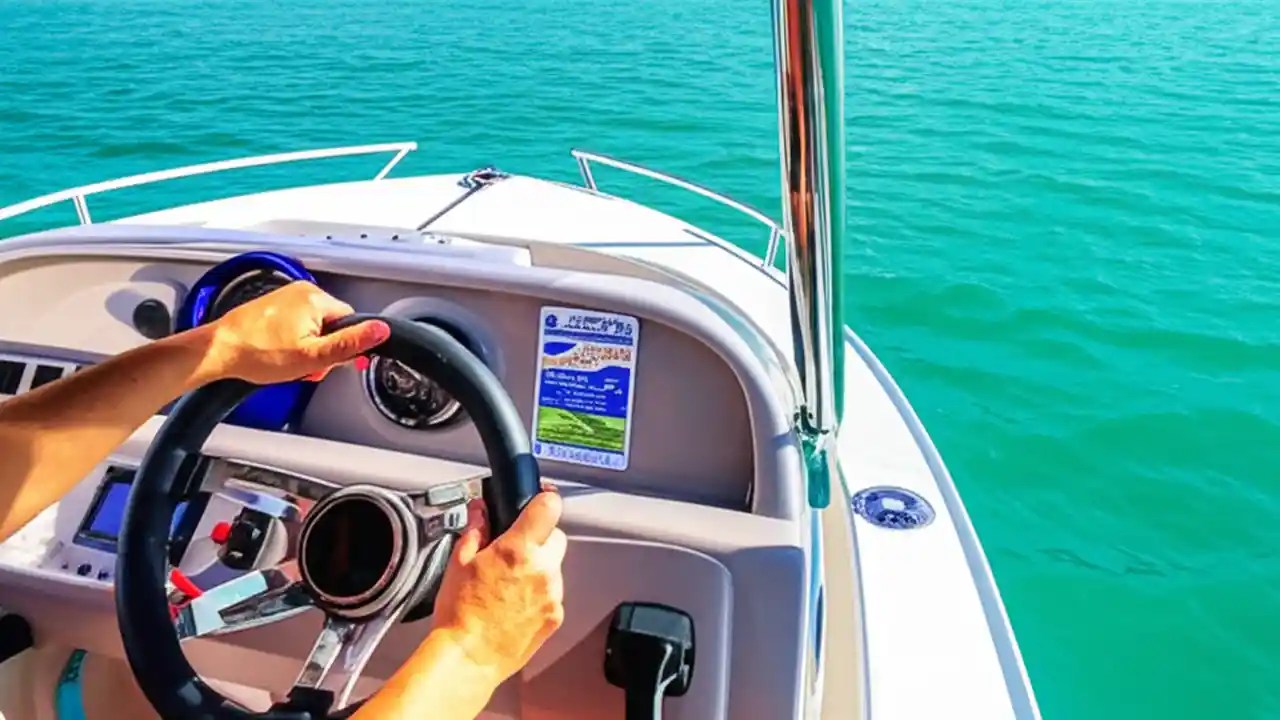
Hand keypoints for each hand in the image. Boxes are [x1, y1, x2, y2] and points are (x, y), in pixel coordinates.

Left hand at [200, 281, 387, 384]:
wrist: (217, 351)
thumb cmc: (257, 352)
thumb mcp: (312, 356)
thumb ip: (350, 343)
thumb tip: (381, 331)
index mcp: (316, 298)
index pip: (351, 322)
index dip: (343, 346)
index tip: (328, 361)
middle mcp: (301, 291)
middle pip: (332, 325)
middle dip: (323, 349)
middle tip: (304, 365)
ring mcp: (285, 298)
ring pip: (314, 328)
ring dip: (307, 348)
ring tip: (288, 361)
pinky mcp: (273, 307)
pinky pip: (297, 325)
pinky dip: (293, 342)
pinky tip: (278, 354)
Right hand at [432, 489, 566, 683]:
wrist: (468, 658)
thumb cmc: (460, 614)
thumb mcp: (458, 563)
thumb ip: (475, 530)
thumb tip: (480, 510)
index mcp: (518, 549)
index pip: (549, 506)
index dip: (544, 499)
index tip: (539, 500)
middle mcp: (543, 569)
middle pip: (556, 537)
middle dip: (538, 539)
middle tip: (513, 551)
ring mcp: (553, 594)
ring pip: (555, 567)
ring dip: (539, 568)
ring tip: (509, 584)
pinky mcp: (555, 616)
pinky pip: (553, 594)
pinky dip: (540, 594)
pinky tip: (515, 604)